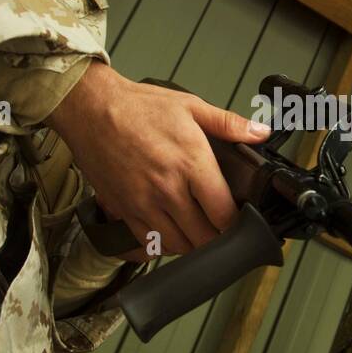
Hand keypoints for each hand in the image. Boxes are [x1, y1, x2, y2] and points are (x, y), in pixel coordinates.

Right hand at [49, 60, 270, 255]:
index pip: (224, 214)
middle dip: (217, 237)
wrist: (90, 110)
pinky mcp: (124, 211)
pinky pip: (150, 243)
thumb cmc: (138, 107)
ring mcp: (143, 204)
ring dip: (193, 243)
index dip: (237, 223)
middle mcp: (168, 189)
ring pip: (178, 246)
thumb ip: (229, 124)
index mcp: (190, 163)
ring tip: (199, 230)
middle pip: (203, 238)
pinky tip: (172, 229)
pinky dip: (165, 243)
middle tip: (220, 226)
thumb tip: (260, 132)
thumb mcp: (191, 106)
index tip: (240, 218)